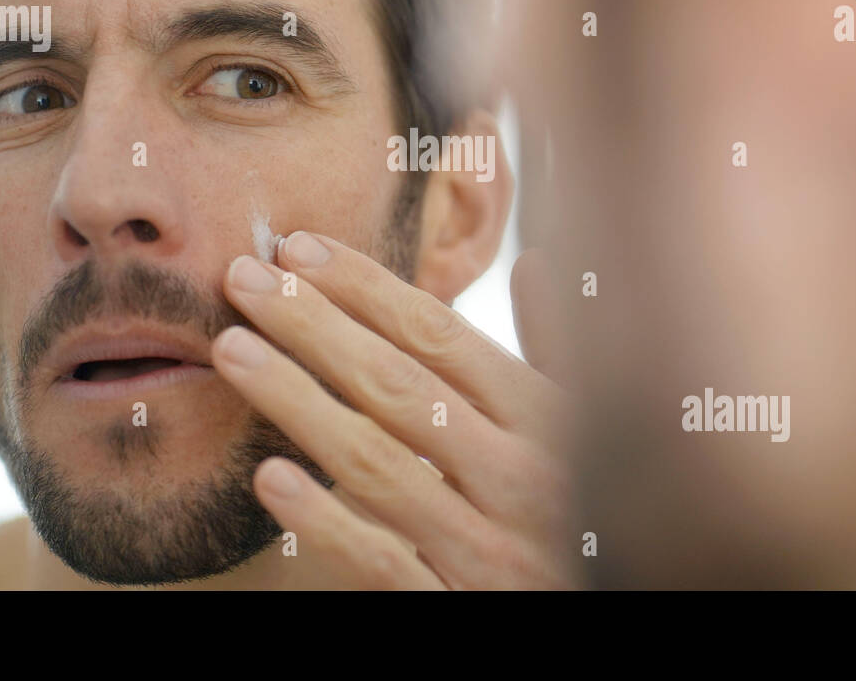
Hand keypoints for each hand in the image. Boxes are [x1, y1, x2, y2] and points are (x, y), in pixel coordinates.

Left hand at [212, 231, 576, 587]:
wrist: (622, 607)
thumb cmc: (593, 510)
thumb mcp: (597, 424)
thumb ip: (560, 349)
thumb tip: (535, 262)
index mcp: (550, 420)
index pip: (441, 336)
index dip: (365, 287)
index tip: (301, 249)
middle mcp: (520, 476)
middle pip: (396, 384)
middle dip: (313, 323)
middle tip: (243, 277)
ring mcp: (488, 545)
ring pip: (375, 463)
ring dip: (296, 400)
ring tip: (233, 350)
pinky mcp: (458, 605)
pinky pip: (381, 560)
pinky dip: (323, 519)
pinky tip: (269, 477)